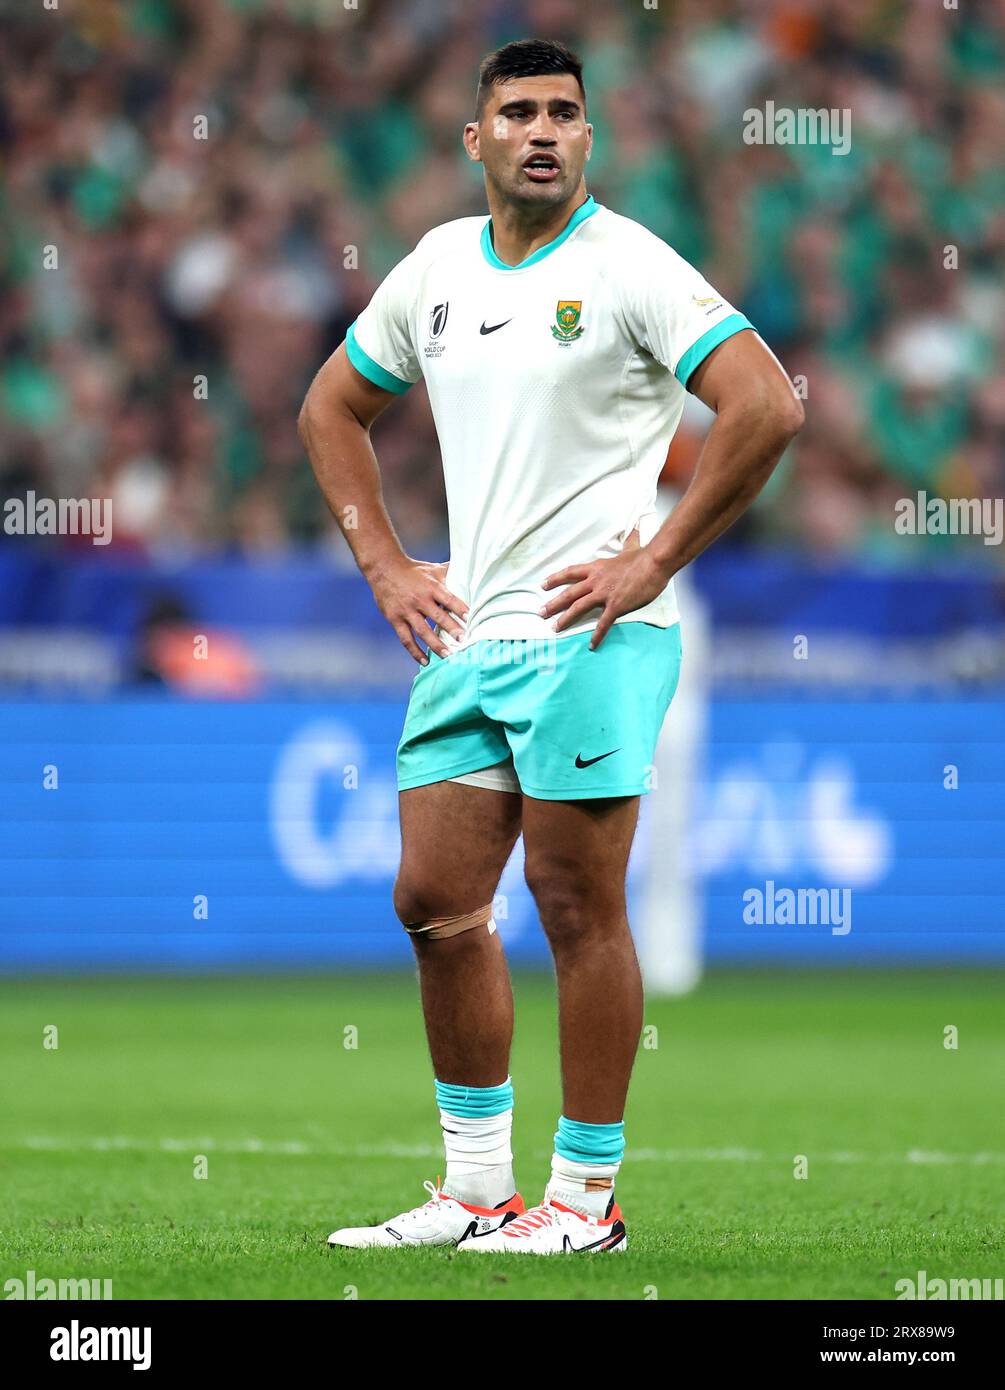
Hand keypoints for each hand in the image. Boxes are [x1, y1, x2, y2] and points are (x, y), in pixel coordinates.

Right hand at [370, 557, 467, 663]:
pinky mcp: (395, 619)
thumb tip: (473, 572)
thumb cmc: (414, 570)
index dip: (460, 609)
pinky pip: (406, 639)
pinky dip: (415, 651)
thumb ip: (452, 573)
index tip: (471, 619)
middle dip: (451, 629)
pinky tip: (425, 661)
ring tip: (448, 655)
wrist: (384, 569)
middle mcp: (419, 599)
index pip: (449, 599)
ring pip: (422, 631)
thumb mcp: (433, 569)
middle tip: (463, 641)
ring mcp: (406, 611)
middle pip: (438, 616)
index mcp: (431, 587)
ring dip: (435, 644)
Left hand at [540, 534, 668, 649]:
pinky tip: (592, 645)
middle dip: (553, 604)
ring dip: (565, 619)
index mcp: (596, 568)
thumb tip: (634, 530)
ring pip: (578, 607)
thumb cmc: (643, 557)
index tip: (543, 585)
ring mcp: (604, 594)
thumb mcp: (631, 548)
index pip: (570, 572)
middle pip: (569, 593)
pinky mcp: (616, 606)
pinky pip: (603, 623)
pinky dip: (597, 635)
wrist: (653, 564)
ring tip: (554, 628)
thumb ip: (629, 542)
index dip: (555, 579)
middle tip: (540, 613)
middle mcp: (595, 581)